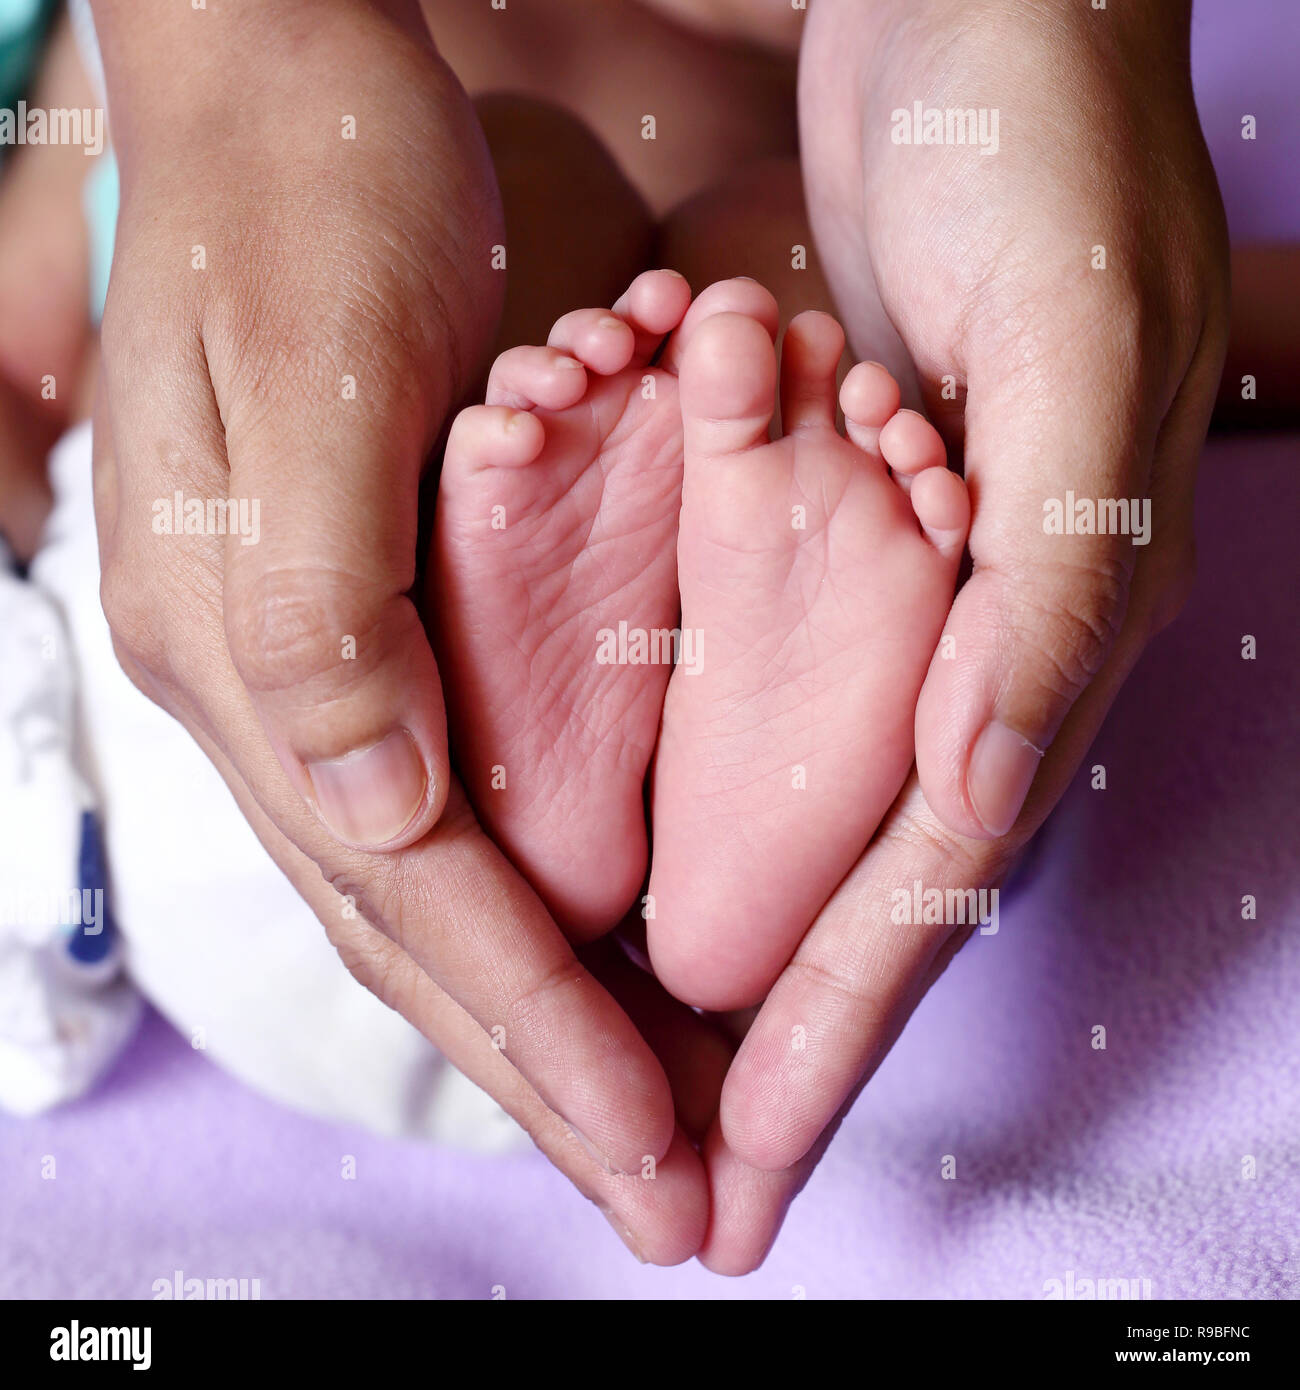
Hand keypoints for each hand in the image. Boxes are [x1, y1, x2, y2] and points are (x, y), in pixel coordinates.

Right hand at [90, 0, 690, 1226]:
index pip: (428, 898)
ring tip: (642, 1133)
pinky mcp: (362, 627)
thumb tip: (371, 806)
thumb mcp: (310, 374)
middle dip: (554, 1083)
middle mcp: (275, 692)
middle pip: (426, 937)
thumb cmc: (300, 200)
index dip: (546, 1040)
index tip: (659, 1156)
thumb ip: (323, 609)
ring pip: (435, 897)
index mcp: (258, 651)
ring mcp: (309, 668)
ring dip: (540, 1026)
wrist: (269, 92)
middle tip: (671, 1204)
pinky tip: (585, 964)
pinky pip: (450, 814)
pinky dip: (524, 914)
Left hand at [697, 0, 1229, 1269]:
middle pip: (840, 903)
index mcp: (1029, 635)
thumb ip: (1056, 577)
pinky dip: (687, 821)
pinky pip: (744, 718)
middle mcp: (953, 649)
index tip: (734, 1189)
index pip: (911, 894)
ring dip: (715, 970)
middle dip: (755, 1060)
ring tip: (631, 1088)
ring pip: (789, 835)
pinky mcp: (815, 543)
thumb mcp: (1077, 346)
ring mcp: (881, 606)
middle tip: (669, 1194)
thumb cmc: (1045, 157)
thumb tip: (982, 795)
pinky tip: (625, 887)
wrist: (982, 18)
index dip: (821, 1055)